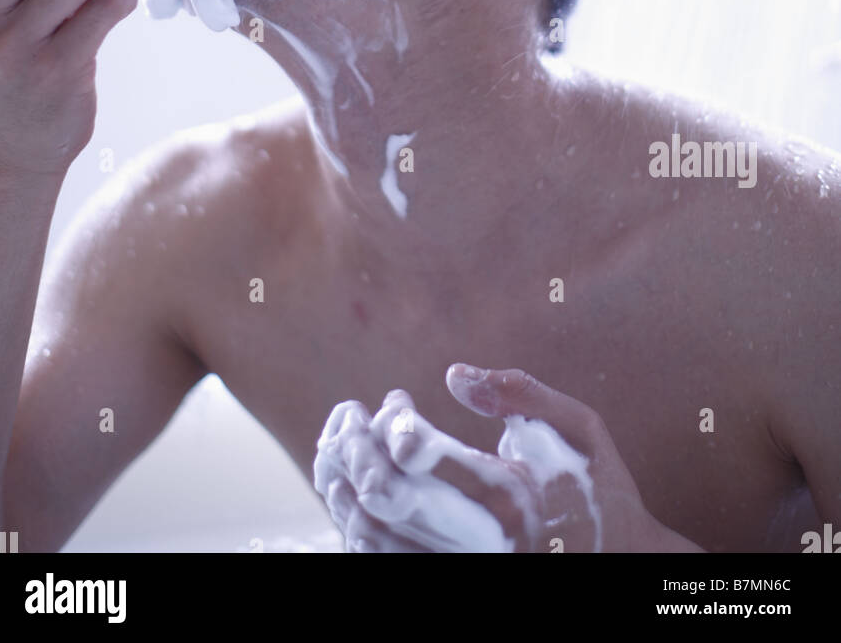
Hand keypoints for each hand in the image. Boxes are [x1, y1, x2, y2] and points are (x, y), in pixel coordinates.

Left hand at [314, 364, 678, 552]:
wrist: (622, 563)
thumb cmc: (596, 486)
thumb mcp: (576, 427)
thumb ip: (519, 393)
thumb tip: (453, 376)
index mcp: (509, 495)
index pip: (421, 454)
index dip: (393, 421)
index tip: (395, 402)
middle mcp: (480, 542)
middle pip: (387, 496)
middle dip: (357, 450)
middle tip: (349, 419)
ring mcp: (464, 569)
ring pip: (377, 536)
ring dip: (344, 490)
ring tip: (335, 452)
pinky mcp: (455, 580)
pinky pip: (387, 564)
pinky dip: (358, 530)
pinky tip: (349, 498)